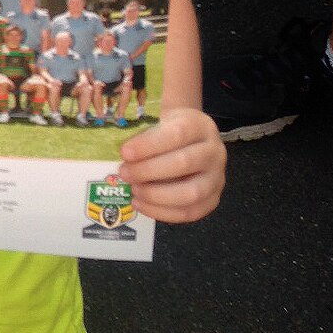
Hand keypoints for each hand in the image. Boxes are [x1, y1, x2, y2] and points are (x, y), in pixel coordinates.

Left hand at [117, 106, 225, 222]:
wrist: (191, 137)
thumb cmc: (167, 128)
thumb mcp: (158, 120)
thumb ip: (141, 132)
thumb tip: (115, 151)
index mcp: (199, 126)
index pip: (177, 134)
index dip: (149, 145)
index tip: (125, 152)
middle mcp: (214, 152)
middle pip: (184, 163)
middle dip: (148, 171)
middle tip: (124, 173)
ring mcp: (217, 177)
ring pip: (191, 193)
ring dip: (157, 195)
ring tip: (133, 191)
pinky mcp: (213, 199)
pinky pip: (191, 212)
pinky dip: (162, 212)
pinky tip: (140, 204)